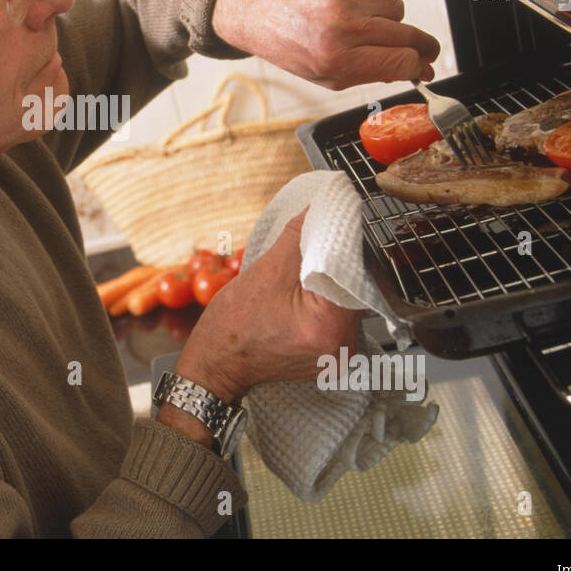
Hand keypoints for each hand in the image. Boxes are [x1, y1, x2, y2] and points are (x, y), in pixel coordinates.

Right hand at [171, 210, 363, 406]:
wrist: (217, 364)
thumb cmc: (233, 326)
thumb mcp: (266, 270)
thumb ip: (299, 235)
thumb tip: (321, 205)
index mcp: (328, 326)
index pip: (352, 271)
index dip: (341, 245)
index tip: (330, 227)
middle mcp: (343, 346)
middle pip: (353, 287)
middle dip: (335, 264)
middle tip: (313, 249)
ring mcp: (340, 356)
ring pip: (347, 302)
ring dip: (331, 283)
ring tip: (303, 275)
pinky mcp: (333, 358)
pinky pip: (338, 318)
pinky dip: (326, 302)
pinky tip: (305, 295)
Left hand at [213, 0, 439, 89]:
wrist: (259, 8)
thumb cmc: (291, 44)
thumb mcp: (327, 75)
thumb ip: (373, 74)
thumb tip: (417, 69)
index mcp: (339, 59)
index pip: (402, 62)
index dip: (418, 66)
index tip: (423, 66)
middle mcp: (343, 26)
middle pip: (407, 36)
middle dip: (418, 45)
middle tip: (420, 49)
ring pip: (397, 8)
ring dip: (387, 18)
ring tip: (361, 22)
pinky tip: (353, 0)